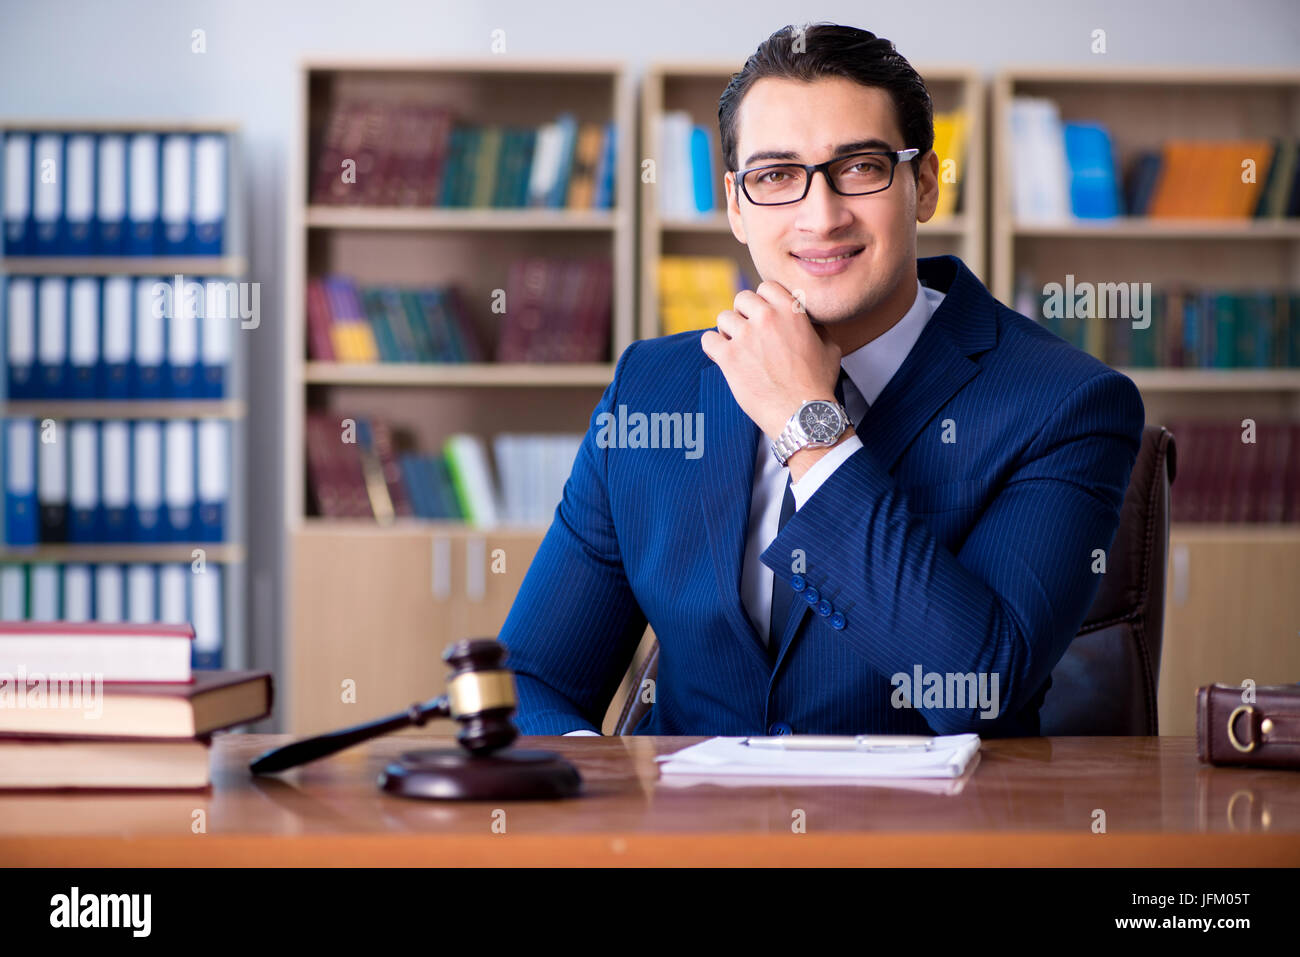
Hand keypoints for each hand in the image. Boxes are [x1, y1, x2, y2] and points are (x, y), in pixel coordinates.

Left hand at [700, 280, 843, 441]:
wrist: (803, 414)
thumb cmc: (818, 384)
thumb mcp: (829, 348)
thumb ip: (815, 328)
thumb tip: (808, 323)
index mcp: (790, 310)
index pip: (765, 287)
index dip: (763, 301)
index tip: (763, 317)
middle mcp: (766, 318)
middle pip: (741, 299)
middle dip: (744, 314)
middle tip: (749, 334)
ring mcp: (745, 336)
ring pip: (723, 318)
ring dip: (728, 331)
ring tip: (737, 348)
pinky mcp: (729, 357)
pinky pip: (708, 340)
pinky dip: (713, 347)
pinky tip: (722, 357)